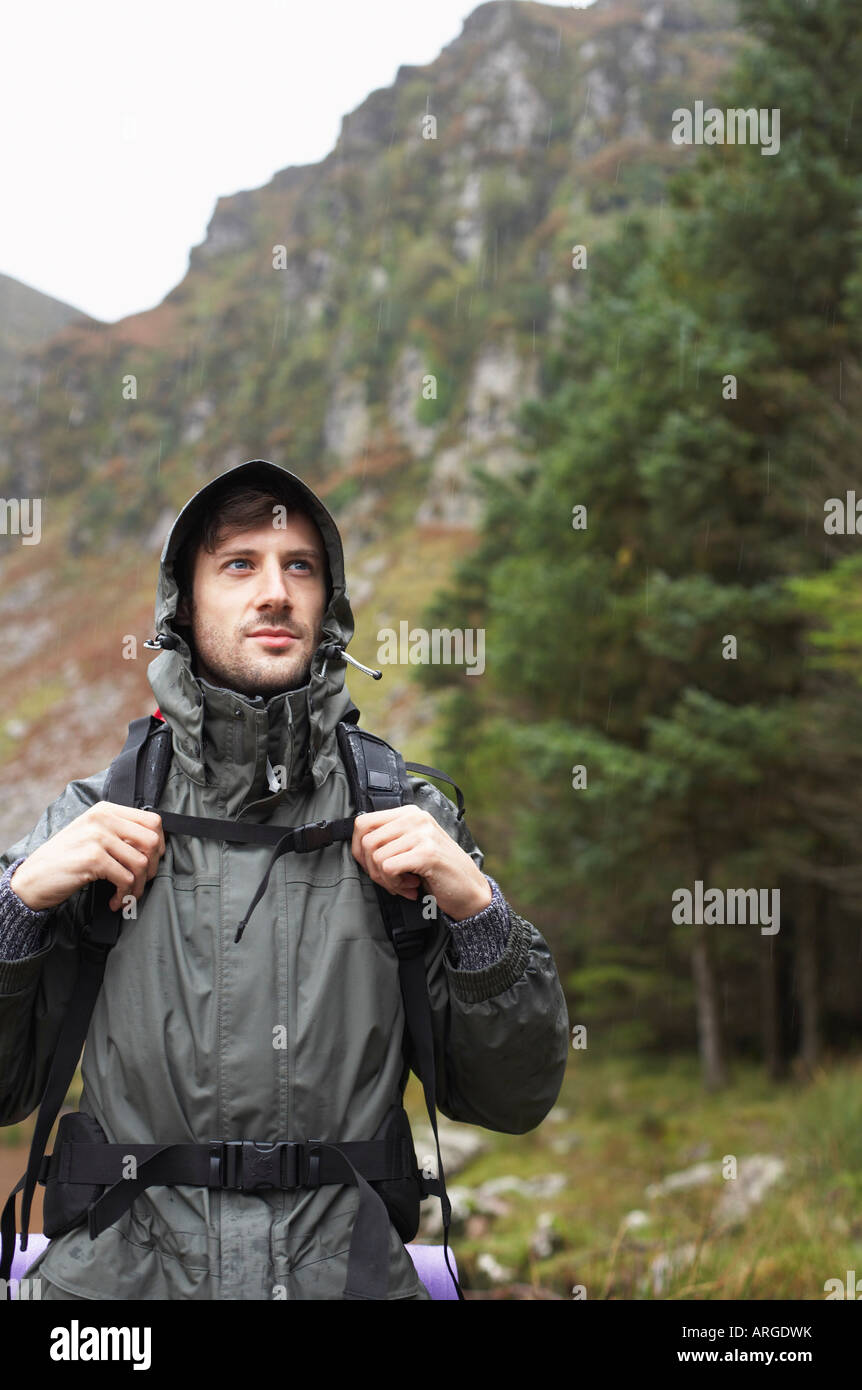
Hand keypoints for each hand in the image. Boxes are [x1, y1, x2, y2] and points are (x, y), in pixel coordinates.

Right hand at [9, 802, 165, 913]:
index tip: (151, 862)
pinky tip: (115, 901)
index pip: (152, 820)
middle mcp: (103, 819)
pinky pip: (125, 879)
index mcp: (106, 810)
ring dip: (137, 886)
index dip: (159, 844)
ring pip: (140, 863)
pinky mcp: (93, 858)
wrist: (32, 879)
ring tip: (126, 895)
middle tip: (141, 882)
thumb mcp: (91, 835)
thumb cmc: (65, 859)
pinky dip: (124, 895)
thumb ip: (119, 833)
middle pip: (151, 840)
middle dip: (152, 866)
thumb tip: (153, 845)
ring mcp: (97, 837)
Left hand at [351, 806, 492, 920]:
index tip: (373, 866)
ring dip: (386, 880)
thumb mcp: (412, 846)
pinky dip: (395, 884)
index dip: (358, 849)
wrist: (469, 890)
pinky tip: (412, 887)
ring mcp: (422, 833)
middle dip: (372, 869)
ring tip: (404, 884)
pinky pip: (388, 868)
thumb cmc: (437, 871)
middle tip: (390, 880)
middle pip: (366, 841)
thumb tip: (356, 845)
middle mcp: (415, 818)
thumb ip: (389, 839)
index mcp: (409, 813)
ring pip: (376, 856)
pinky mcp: (426, 853)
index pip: (362, 823)